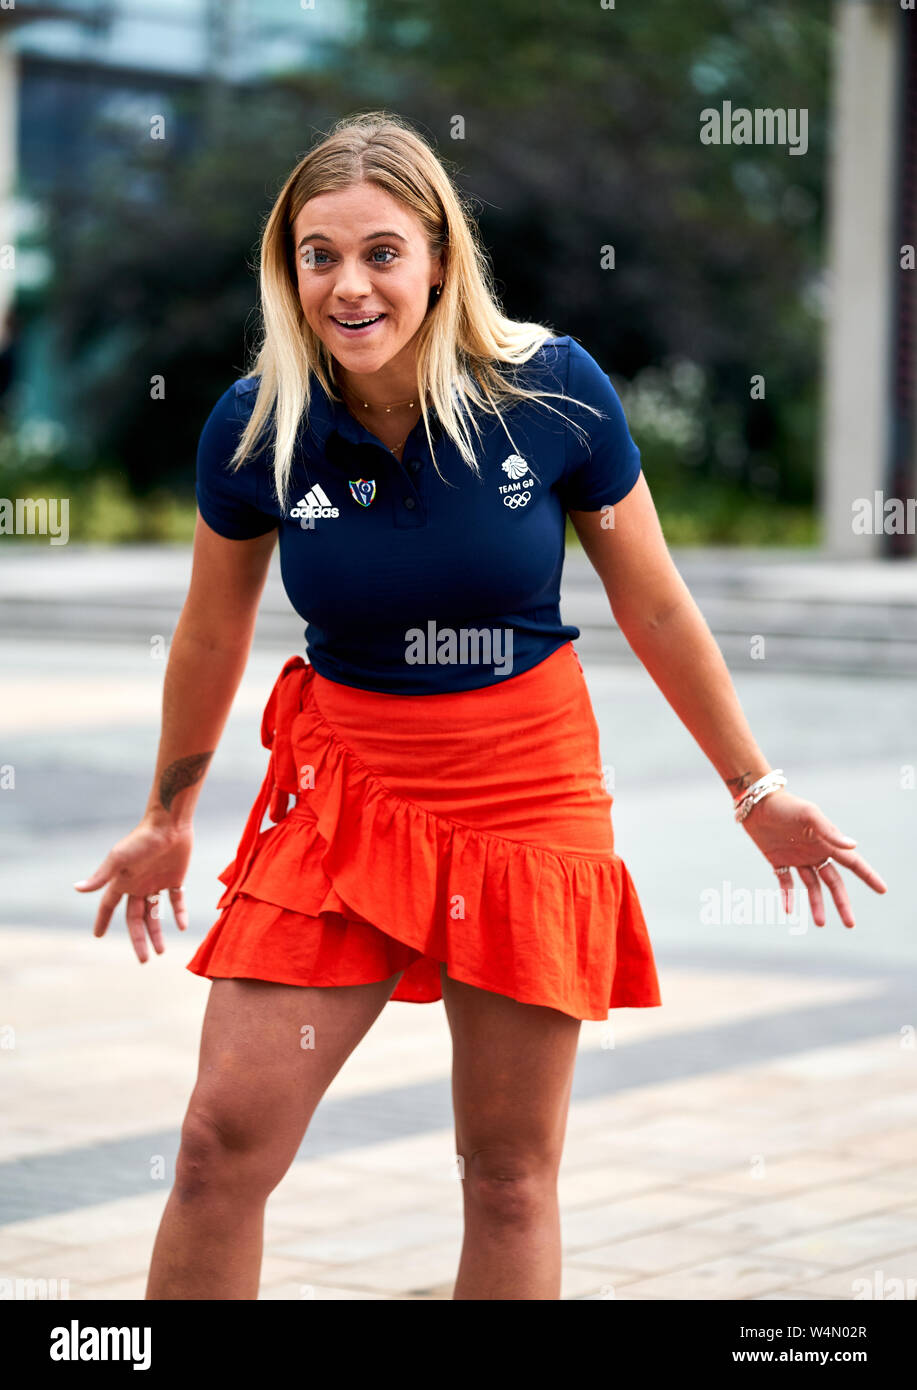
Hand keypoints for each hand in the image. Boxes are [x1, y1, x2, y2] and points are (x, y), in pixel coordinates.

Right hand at [73, 818, 192, 961]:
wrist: (170, 824)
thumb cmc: (142, 839)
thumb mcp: (119, 858)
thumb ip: (101, 877)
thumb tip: (76, 889)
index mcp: (122, 881)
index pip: (109, 906)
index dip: (103, 920)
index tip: (98, 935)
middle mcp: (138, 884)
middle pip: (136, 918)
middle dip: (139, 939)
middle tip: (144, 960)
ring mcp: (157, 882)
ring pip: (155, 913)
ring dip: (157, 932)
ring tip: (161, 952)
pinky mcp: (175, 878)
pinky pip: (176, 901)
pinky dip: (179, 913)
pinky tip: (182, 926)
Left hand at [739, 790, 886, 927]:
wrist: (756, 803)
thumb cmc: (786, 805)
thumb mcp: (809, 815)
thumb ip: (830, 831)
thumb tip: (854, 846)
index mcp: (827, 842)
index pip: (853, 863)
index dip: (868, 876)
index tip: (882, 890)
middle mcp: (815, 852)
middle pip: (834, 882)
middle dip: (842, 902)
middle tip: (850, 924)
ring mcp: (797, 858)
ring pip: (812, 887)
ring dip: (817, 904)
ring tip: (821, 924)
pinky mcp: (778, 860)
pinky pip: (786, 882)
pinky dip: (788, 896)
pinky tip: (789, 911)